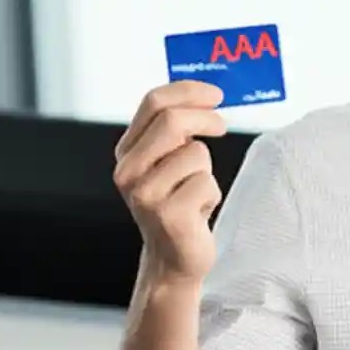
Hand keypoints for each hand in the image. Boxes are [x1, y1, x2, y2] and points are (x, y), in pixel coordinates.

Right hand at [113, 81, 227, 284]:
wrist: (173, 258)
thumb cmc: (179, 203)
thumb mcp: (170, 162)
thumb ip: (176, 131)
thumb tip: (207, 96)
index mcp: (127, 152)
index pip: (153, 103)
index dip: (188, 91)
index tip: (215, 95)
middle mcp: (128, 171)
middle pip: (172, 121)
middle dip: (205, 118)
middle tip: (222, 125)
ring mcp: (145, 195)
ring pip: (196, 154)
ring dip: (208, 170)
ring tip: (196, 192)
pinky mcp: (168, 215)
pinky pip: (206, 183)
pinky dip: (211, 195)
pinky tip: (198, 213)